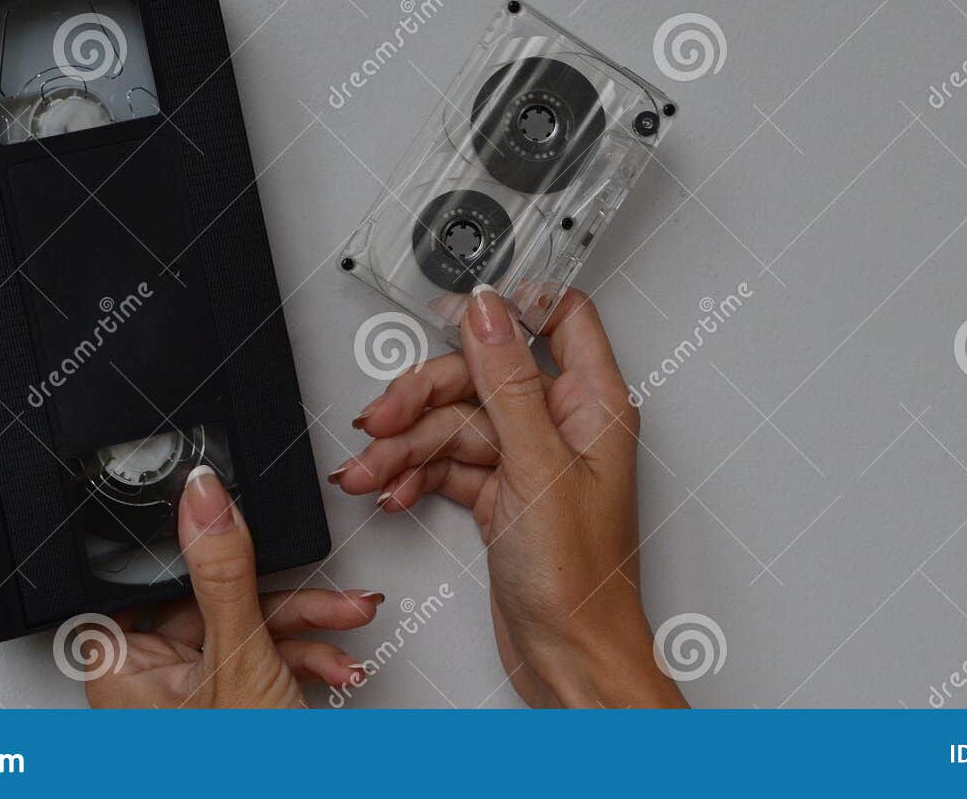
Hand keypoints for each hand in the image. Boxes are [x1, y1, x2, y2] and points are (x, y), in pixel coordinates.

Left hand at [85, 466, 381, 707]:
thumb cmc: (241, 771)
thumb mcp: (241, 657)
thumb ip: (224, 570)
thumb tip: (201, 496)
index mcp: (122, 670)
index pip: (146, 581)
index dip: (190, 553)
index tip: (230, 526)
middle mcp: (151, 684)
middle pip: (216, 599)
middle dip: (285, 599)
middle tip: (327, 596)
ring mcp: (191, 699)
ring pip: (249, 627)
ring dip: (308, 627)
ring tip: (347, 626)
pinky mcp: (229, 709)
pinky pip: (264, 659)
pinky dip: (304, 659)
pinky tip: (336, 665)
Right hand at [333, 286, 685, 707]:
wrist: (570, 660)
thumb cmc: (581, 580)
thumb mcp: (537, 465)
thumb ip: (507, 381)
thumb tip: (488, 311)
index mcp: (594, 404)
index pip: (559, 318)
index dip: (507, 306)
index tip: (453, 310)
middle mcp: (564, 425)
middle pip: (484, 373)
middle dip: (425, 394)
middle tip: (383, 417)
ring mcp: (531, 461)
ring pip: (457, 422)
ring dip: (408, 444)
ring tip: (372, 469)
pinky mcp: (503, 496)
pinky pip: (450, 464)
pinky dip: (417, 476)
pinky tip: (395, 491)